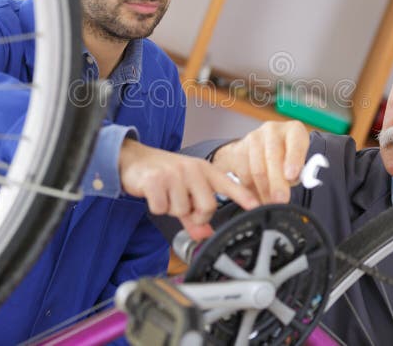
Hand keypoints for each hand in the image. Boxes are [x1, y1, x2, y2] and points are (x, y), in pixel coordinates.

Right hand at [118, 139, 259, 239]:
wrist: (134, 159)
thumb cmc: (163, 174)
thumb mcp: (183, 188)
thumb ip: (194, 214)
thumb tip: (204, 234)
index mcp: (204, 170)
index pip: (228, 185)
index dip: (244, 197)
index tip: (258, 207)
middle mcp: (192, 169)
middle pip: (208, 206)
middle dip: (196, 214)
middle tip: (184, 206)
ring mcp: (174, 174)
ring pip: (182, 210)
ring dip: (172, 209)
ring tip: (166, 195)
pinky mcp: (155, 180)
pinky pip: (162, 209)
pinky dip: (157, 208)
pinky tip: (153, 195)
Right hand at [211, 121, 309, 203]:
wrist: (264, 149)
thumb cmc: (287, 158)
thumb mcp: (299, 163)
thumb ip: (301, 172)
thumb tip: (297, 182)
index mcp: (294, 130)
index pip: (296, 142)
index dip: (294, 158)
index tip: (291, 176)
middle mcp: (273, 130)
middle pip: (272, 157)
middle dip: (276, 182)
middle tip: (280, 200)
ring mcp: (254, 138)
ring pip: (257, 167)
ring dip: (263, 190)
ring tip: (270, 204)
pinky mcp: (238, 149)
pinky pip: (243, 173)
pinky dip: (249, 190)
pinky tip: (256, 200)